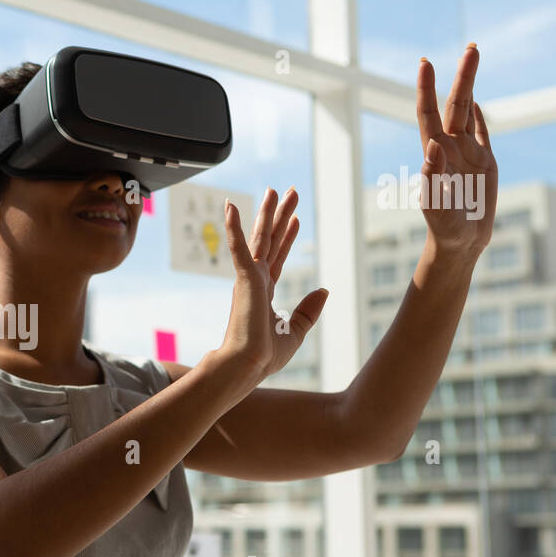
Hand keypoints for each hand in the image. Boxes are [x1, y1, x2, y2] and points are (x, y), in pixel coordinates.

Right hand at [213, 188, 329, 382]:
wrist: (247, 366)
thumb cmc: (264, 356)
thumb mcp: (296, 331)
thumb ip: (309, 310)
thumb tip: (325, 290)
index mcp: (262, 292)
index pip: (277, 257)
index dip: (287, 236)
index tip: (296, 218)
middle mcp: (254, 281)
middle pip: (269, 240)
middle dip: (279, 215)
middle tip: (289, 191)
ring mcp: (247, 278)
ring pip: (258, 238)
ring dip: (265, 213)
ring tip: (274, 190)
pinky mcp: (243, 279)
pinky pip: (238, 248)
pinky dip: (233, 227)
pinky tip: (231, 206)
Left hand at [417, 44, 498, 256]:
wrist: (460, 243)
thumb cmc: (443, 227)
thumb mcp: (435, 203)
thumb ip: (432, 176)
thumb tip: (433, 145)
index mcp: (435, 153)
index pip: (427, 114)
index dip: (426, 88)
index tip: (426, 62)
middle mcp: (449, 146)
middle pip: (454, 104)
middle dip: (461, 75)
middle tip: (471, 46)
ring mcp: (467, 152)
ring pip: (469, 111)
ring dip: (471, 84)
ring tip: (473, 55)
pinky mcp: (484, 162)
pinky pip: (482, 132)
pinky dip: (481, 114)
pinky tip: (478, 99)